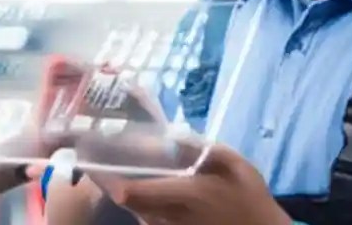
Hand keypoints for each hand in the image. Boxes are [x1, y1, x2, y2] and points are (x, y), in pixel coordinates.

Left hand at [90, 144, 290, 224]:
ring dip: (132, 198)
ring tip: (122, 176)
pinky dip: (145, 210)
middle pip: (130, 205)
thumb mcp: (235, 165)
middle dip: (116, 186)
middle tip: (106, 165)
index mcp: (186, 194)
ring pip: (140, 215)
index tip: (102, 162)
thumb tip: (171, 135)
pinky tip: (146, 194)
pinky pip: (152, 224)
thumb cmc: (250, 197)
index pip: (134, 193)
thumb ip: (202, 149)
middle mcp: (173, 217)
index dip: (112, 180)